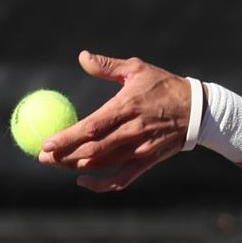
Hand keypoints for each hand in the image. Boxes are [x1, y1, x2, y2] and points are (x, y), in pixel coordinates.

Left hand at [39, 51, 190, 191]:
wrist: (198, 111)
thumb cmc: (164, 86)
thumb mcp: (137, 69)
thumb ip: (108, 66)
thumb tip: (82, 57)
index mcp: (126, 108)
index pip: (92, 127)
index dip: (68, 137)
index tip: (47, 142)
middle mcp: (132, 132)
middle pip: (92, 150)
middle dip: (64, 156)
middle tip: (42, 157)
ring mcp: (140, 150)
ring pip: (103, 165)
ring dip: (76, 167)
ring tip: (55, 164)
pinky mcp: (147, 162)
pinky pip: (122, 179)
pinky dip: (101, 184)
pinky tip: (83, 180)